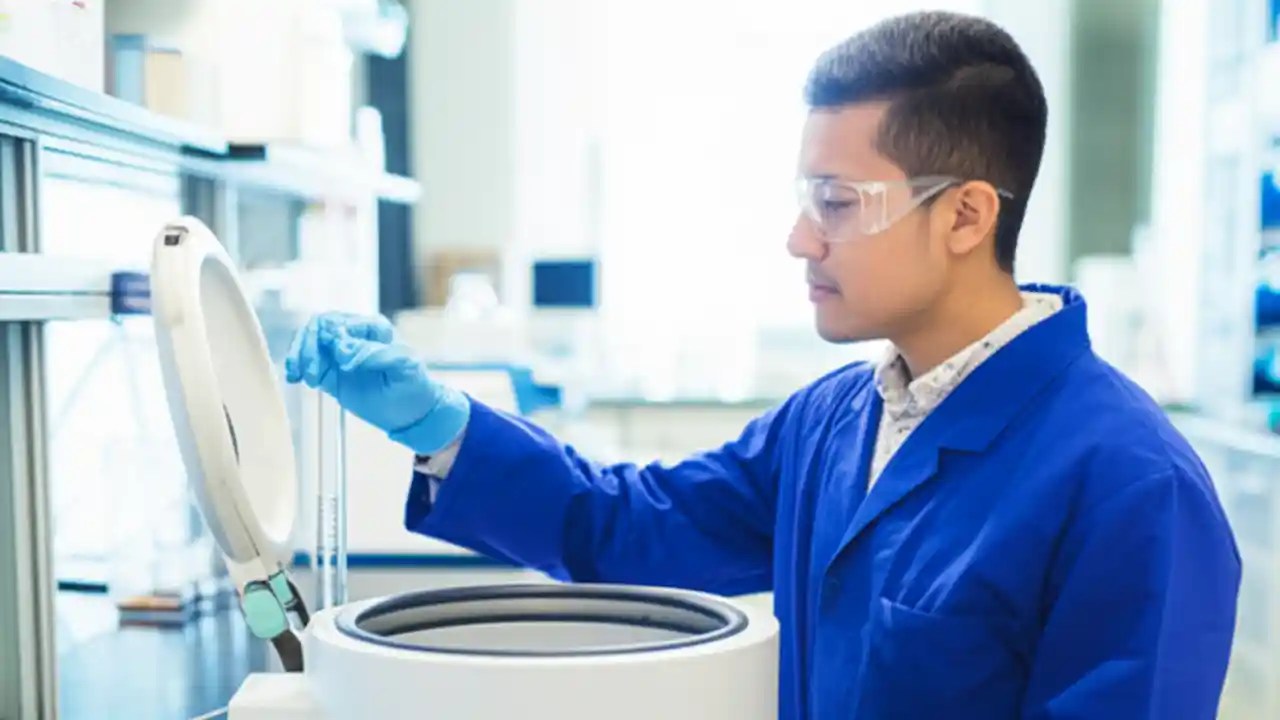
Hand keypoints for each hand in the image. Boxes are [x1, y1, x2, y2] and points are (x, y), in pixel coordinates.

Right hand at [284, 312, 468, 453]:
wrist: (413, 414)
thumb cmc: (414, 386)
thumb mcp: (405, 367)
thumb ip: (377, 354)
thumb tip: (344, 351)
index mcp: (372, 328)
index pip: (339, 322)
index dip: (333, 339)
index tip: (343, 364)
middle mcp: (353, 336)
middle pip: (318, 328)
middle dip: (308, 347)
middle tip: (313, 374)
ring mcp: (340, 354)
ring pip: (308, 343)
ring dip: (300, 357)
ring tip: (303, 378)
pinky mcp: (331, 373)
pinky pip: (307, 363)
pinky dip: (297, 368)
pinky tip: (296, 379)